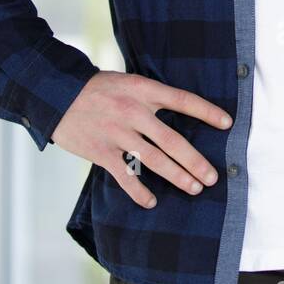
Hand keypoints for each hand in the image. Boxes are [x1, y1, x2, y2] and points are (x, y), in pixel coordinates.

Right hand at [51, 69, 231, 208]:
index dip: (207, 111)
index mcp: (143, 90)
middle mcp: (133, 111)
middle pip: (172, 140)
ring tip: (195, 188)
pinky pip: (125, 175)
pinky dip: (139, 192)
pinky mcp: (101, 151)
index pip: (182, 99)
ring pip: (154, 160)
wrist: (56, 93)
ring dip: (177, 177)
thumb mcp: (127, 82)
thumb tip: (178, 114)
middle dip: (195, 161)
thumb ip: (150, 97)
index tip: (228, 123)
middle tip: (212, 177)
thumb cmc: (97, 88)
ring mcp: (117, 133)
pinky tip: (151, 202)